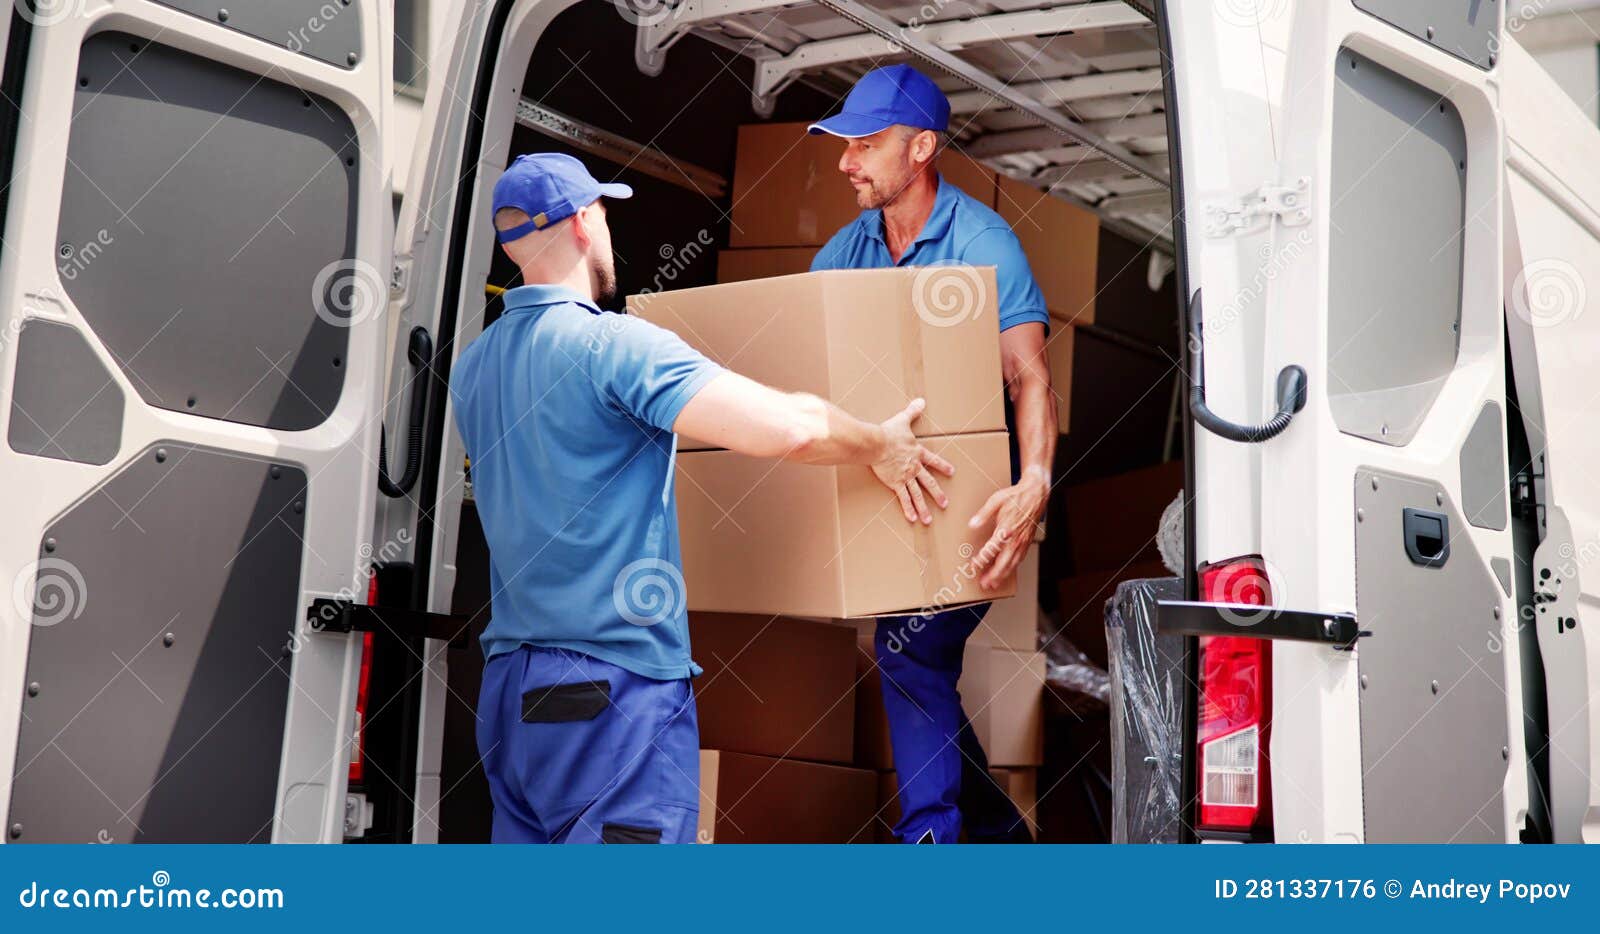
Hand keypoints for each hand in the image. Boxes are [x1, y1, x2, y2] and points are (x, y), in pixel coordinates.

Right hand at [871, 398, 955, 523]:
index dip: (943, 466)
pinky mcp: (895, 483)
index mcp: (917, 453)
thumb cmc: (889, 432)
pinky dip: (908, 508)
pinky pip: (903, 498)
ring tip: (929, 519)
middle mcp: (914, 467)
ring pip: (917, 494)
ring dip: (924, 507)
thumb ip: (912, 412)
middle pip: (929, 482)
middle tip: (945, 504)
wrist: (877, 444)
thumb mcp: (903, 420)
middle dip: (937, 494)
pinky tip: (912, 519)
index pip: (933, 461)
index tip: (951, 472)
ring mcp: (906, 476)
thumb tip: (921, 400)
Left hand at [968, 465, 1048, 589]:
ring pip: (1013, 563)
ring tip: (993, 584)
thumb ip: (983, 514)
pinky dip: (1012, 568)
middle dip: (994, 575)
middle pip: (1004, 562)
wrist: (1036, 494)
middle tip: (984, 585)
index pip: (992, 549)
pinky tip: (1006, 572)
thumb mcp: (996, 501)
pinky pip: (1019, 558)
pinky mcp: (1027, 541)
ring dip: (1003, 575)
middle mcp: (1015, 538)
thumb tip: (972, 524)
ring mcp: (1023, 541)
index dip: (982, 559)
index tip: (973, 566)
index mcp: (1006, 528)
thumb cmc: (1015, 496)